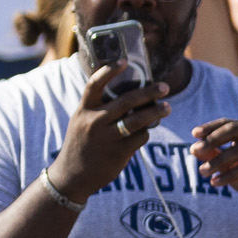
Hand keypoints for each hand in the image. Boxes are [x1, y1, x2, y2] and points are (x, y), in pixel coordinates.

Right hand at [50, 65, 168, 200]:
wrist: (71, 177)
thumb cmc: (81, 144)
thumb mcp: (81, 122)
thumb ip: (99, 108)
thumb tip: (132, 94)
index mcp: (84, 111)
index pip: (94, 85)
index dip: (109, 71)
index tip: (124, 60)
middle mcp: (94, 123)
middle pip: (126, 101)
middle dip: (149, 92)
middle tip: (164, 87)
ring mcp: (106, 139)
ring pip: (138, 120)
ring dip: (156, 112)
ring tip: (167, 108)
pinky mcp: (117, 154)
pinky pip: (139, 138)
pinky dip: (145, 133)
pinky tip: (145, 132)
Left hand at [188, 118, 237, 208]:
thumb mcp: (231, 165)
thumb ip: (215, 156)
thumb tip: (194, 150)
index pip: (228, 123)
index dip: (211, 127)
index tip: (194, 133)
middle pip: (233, 130)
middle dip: (212, 139)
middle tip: (194, 150)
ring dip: (217, 160)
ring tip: (202, 172)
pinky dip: (229, 175)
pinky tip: (215, 182)